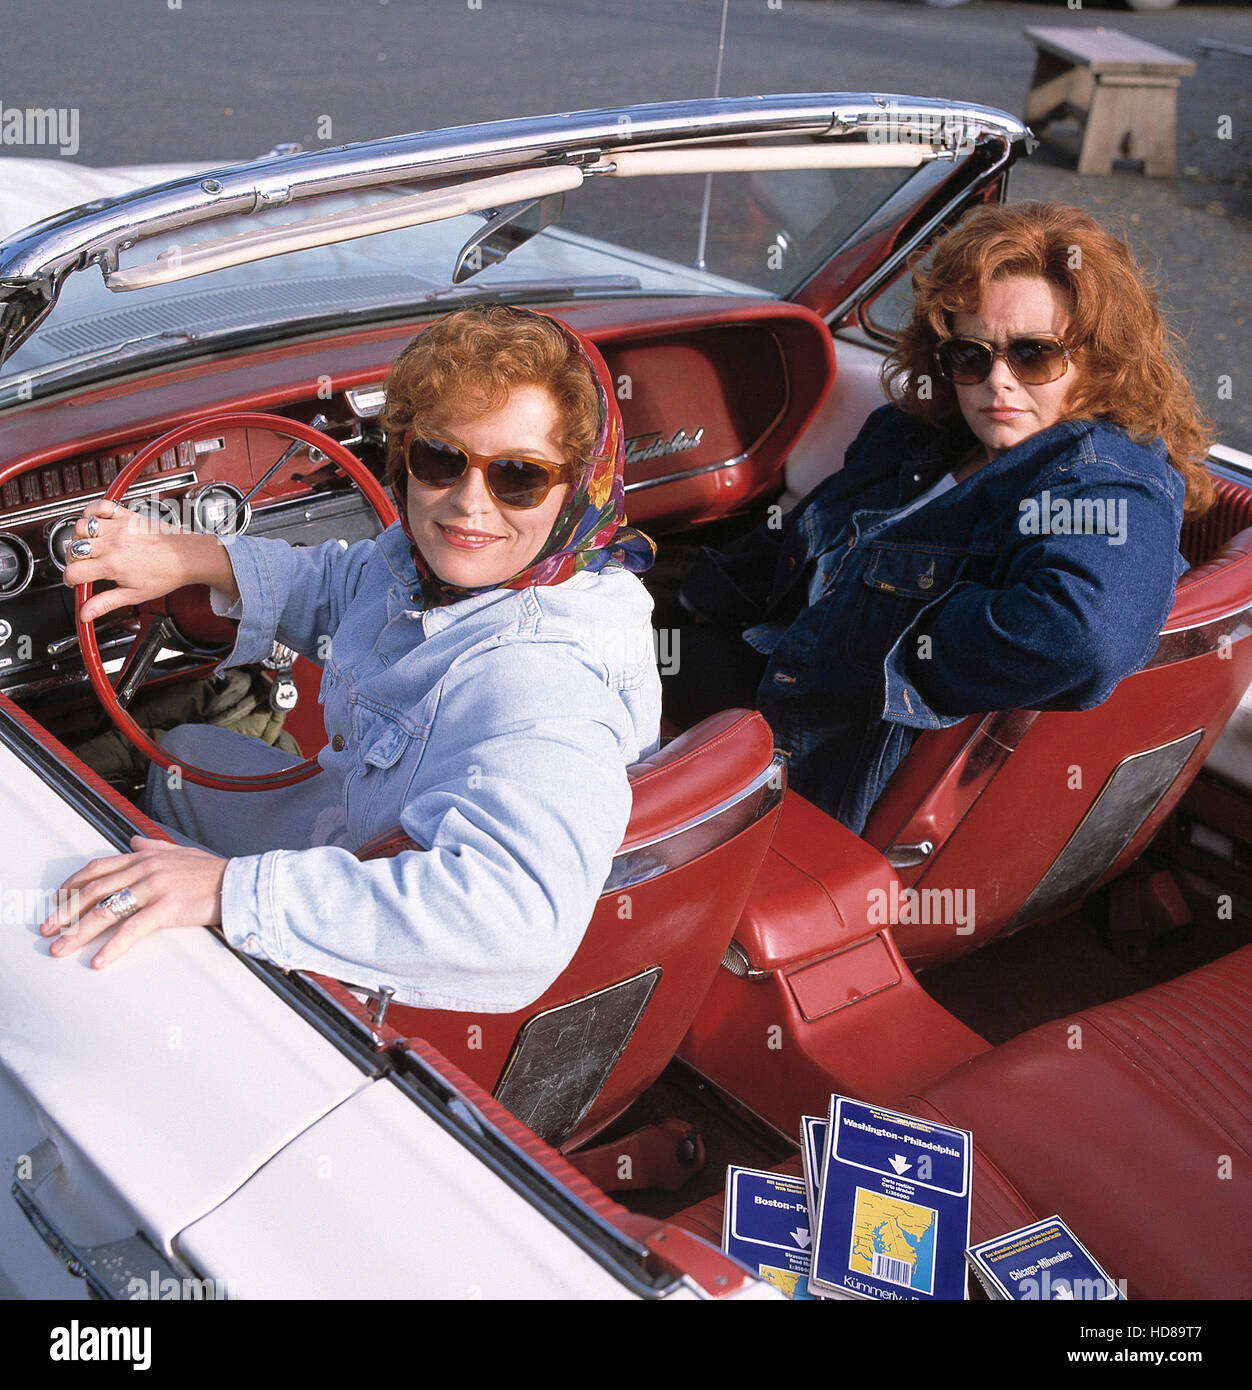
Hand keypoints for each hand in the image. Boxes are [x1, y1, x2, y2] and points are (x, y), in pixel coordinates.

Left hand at [39, 835, 227, 969]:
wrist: (240, 882)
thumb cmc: (212, 871)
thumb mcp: (180, 851)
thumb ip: (154, 845)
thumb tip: (133, 839)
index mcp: (145, 856)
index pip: (97, 868)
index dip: (71, 885)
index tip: (56, 901)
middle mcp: (145, 869)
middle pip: (93, 891)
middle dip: (65, 912)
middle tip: (48, 930)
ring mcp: (155, 888)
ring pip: (106, 910)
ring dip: (78, 933)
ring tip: (61, 949)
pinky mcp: (167, 908)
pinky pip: (132, 929)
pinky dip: (112, 947)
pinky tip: (99, 960)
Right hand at [65, 499, 238, 623]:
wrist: (187, 556)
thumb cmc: (166, 574)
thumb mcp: (135, 595)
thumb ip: (106, 603)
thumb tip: (85, 613)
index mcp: (113, 564)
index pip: (73, 571)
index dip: (70, 580)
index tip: (76, 581)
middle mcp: (112, 543)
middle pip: (73, 548)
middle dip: (73, 560)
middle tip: (84, 566)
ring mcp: (118, 527)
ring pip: (81, 526)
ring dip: (79, 537)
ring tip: (90, 547)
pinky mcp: (126, 515)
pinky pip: (100, 506)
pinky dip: (92, 511)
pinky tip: (96, 523)